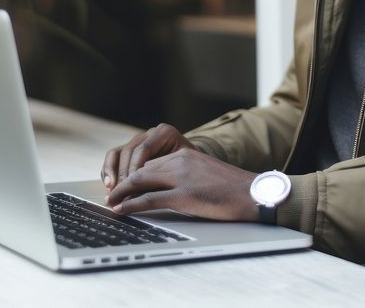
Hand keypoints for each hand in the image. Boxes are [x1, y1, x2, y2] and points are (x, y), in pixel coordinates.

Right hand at [101, 123, 196, 189]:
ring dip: (112, 172)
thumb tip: (148, 193)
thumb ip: (167, 174)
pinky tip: (109, 184)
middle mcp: (149, 133)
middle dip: (124, 173)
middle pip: (129, 151)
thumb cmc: (191, 167)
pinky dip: (109, 170)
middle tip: (121, 192)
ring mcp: (137, 140)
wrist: (192, 163)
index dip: (135, 168)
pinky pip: (114, 157)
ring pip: (118, 153)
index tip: (133, 185)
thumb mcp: (184, 167)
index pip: (144, 149)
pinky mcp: (129, 150)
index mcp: (164, 132)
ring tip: (112, 189)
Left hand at [106, 148, 257, 220]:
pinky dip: (131, 205)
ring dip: (121, 193)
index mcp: (186, 154)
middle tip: (110, 195)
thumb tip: (168, 189)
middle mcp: (181, 161)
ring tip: (111, 203)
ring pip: (140, 181)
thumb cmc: (233, 189)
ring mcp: (182, 177)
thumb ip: (186, 175)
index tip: (123, 186)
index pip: (151, 162)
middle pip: (141, 169)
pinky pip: (149, 199)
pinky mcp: (184, 195)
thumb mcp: (206, 174)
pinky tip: (121, 210)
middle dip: (122, 183)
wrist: (254, 194)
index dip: (133, 175)